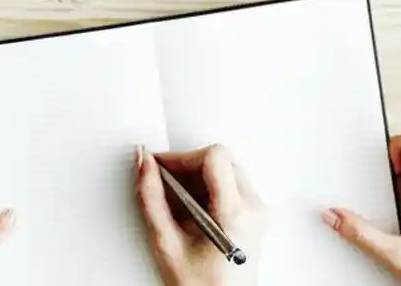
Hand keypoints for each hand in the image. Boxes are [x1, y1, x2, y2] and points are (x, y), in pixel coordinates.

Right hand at [135, 144, 267, 285]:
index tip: (159, 165)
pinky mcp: (254, 213)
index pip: (214, 158)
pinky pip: (230, 182)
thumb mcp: (166, 243)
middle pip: (220, 158)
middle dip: (187, 165)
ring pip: (225, 167)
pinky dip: (206, 186)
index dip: (181, 157)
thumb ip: (151, 198)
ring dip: (195, 176)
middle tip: (162, 181)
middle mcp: (254, 208)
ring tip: (175, 202)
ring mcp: (257, 210)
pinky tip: (190, 208)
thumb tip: (143, 164)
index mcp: (236, 214)